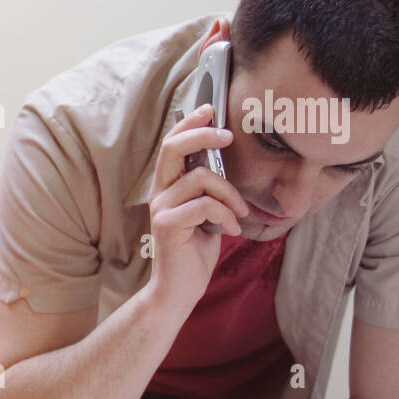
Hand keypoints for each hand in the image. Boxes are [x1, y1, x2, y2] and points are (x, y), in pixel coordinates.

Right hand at [146, 104, 250, 312]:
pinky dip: (225, 215)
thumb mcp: (208, 215)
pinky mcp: (168, 226)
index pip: (172, 145)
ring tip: (239, 214)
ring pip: (201, 178)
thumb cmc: (195, 252)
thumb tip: (229, 166)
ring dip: (229, 194)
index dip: (189, 124)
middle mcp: (159, 194)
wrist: (179, 290)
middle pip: (174, 148)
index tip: (210, 108)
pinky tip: (231, 230)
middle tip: (228, 136)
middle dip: (202, 135)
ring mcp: (161, 209)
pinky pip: (205, 205)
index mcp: (167, 188)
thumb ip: (210, 191)